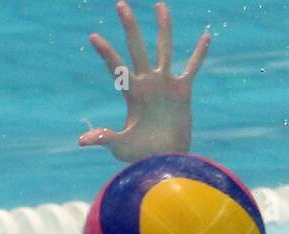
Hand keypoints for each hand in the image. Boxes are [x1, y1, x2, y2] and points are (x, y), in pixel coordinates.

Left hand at [79, 2, 210, 163]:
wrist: (165, 162)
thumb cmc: (141, 156)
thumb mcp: (121, 147)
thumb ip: (105, 138)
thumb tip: (82, 142)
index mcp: (132, 93)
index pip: (116, 67)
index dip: (106, 52)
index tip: (93, 36)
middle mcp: (147, 83)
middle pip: (137, 48)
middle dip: (129, 27)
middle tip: (121, 4)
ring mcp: (165, 84)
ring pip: (165, 48)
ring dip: (163, 28)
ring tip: (160, 6)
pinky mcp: (183, 91)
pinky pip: (192, 68)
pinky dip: (199, 54)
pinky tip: (206, 38)